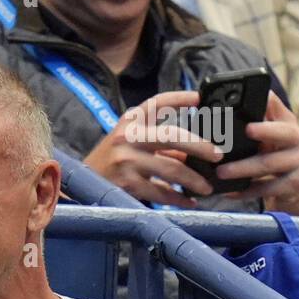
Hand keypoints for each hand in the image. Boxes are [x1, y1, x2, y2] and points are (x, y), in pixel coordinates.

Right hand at [83, 91, 221, 206]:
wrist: (80, 183)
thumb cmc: (111, 161)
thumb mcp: (130, 143)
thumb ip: (160, 144)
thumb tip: (197, 152)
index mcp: (129, 122)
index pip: (157, 103)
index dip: (180, 98)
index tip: (201, 97)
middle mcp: (127, 137)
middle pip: (172, 136)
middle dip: (200, 145)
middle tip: (218, 155)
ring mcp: (126, 160)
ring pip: (171, 168)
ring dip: (193, 179)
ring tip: (207, 187)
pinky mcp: (126, 183)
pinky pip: (160, 191)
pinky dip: (178, 198)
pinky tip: (189, 201)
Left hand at [218, 92, 298, 214]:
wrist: (293, 194)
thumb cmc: (273, 162)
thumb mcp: (266, 141)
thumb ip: (253, 126)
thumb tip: (219, 112)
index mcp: (288, 124)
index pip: (277, 107)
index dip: (265, 103)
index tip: (247, 103)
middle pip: (282, 132)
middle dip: (264, 131)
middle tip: (245, 130)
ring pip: (269, 163)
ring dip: (242, 168)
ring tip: (220, 172)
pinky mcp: (297, 184)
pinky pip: (268, 188)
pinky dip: (247, 191)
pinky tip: (229, 193)